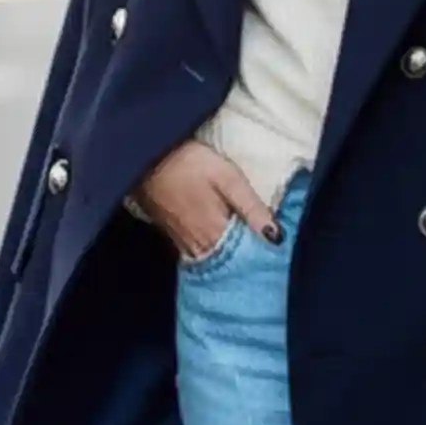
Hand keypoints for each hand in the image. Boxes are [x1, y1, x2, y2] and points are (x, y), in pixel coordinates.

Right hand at [135, 140, 281, 258]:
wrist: (146, 159)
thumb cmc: (190, 164)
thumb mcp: (228, 177)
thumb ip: (252, 207)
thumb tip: (278, 237)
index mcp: (216, 233)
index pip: (247, 259)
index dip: (265, 260)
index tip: (280, 260)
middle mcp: (198, 246)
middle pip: (230, 265)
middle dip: (249, 264)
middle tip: (269, 262)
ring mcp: (183, 243)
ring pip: (214, 261)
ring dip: (232, 261)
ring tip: (252, 256)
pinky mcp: (173, 237)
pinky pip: (198, 255)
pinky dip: (214, 254)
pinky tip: (224, 247)